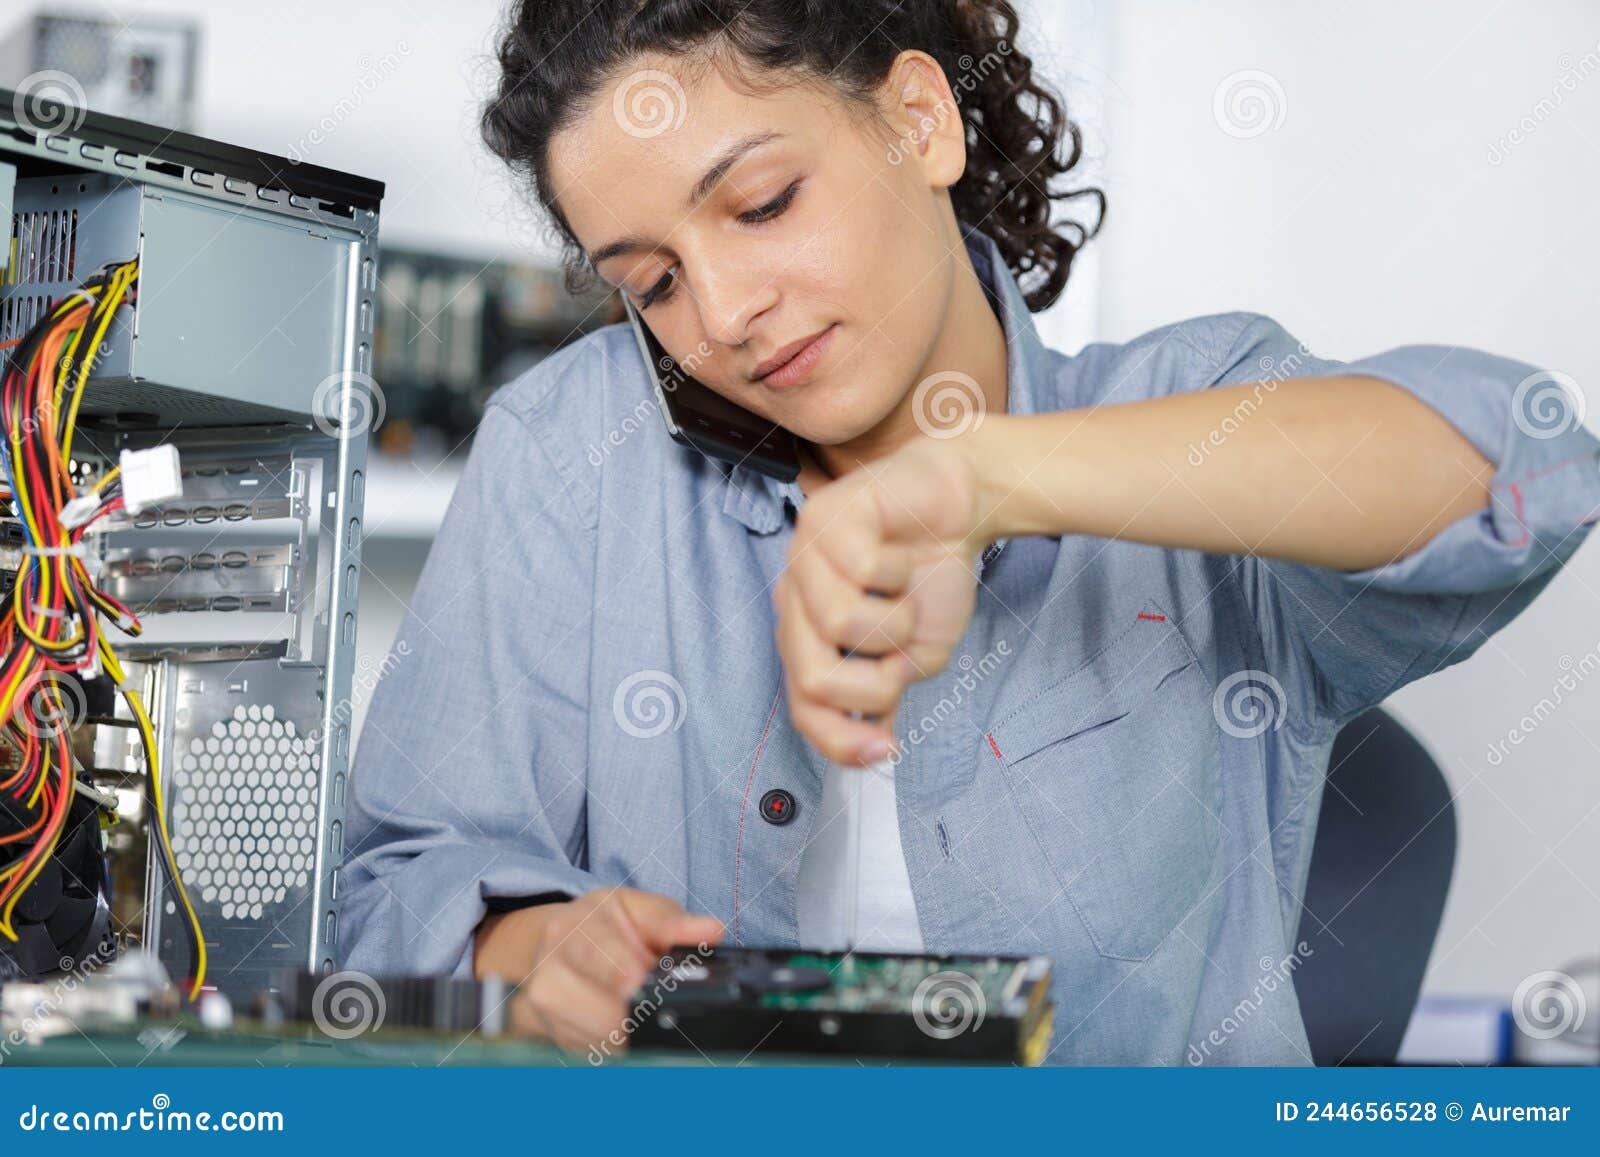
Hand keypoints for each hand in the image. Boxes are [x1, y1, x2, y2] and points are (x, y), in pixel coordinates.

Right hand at [473, 886, 723, 1054]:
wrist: (557, 942)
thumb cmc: (605, 924)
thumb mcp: (637, 908)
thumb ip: (674, 922)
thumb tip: (712, 931)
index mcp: (571, 929)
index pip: (601, 959)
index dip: (630, 978)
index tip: (652, 987)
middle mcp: (549, 970)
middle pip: (604, 1015)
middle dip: (645, 1013)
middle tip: (667, 1003)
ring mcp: (548, 1010)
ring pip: (605, 1042)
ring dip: (637, 1032)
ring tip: (648, 1006)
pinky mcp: (557, 1039)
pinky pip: (602, 1055)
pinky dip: (624, 1044)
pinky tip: (630, 1023)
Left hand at [774, 436, 989, 765]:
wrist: (958, 509)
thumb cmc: (930, 580)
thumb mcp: (915, 656)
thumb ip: (885, 697)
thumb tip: (875, 749)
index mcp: (807, 640)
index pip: (804, 709)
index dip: (841, 741)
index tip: (886, 750)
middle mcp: (794, 601)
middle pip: (813, 677)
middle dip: (873, 683)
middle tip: (903, 659)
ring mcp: (803, 557)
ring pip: (842, 624)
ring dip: (896, 618)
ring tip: (904, 593)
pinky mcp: (826, 516)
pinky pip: (864, 569)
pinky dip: (900, 571)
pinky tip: (900, 555)